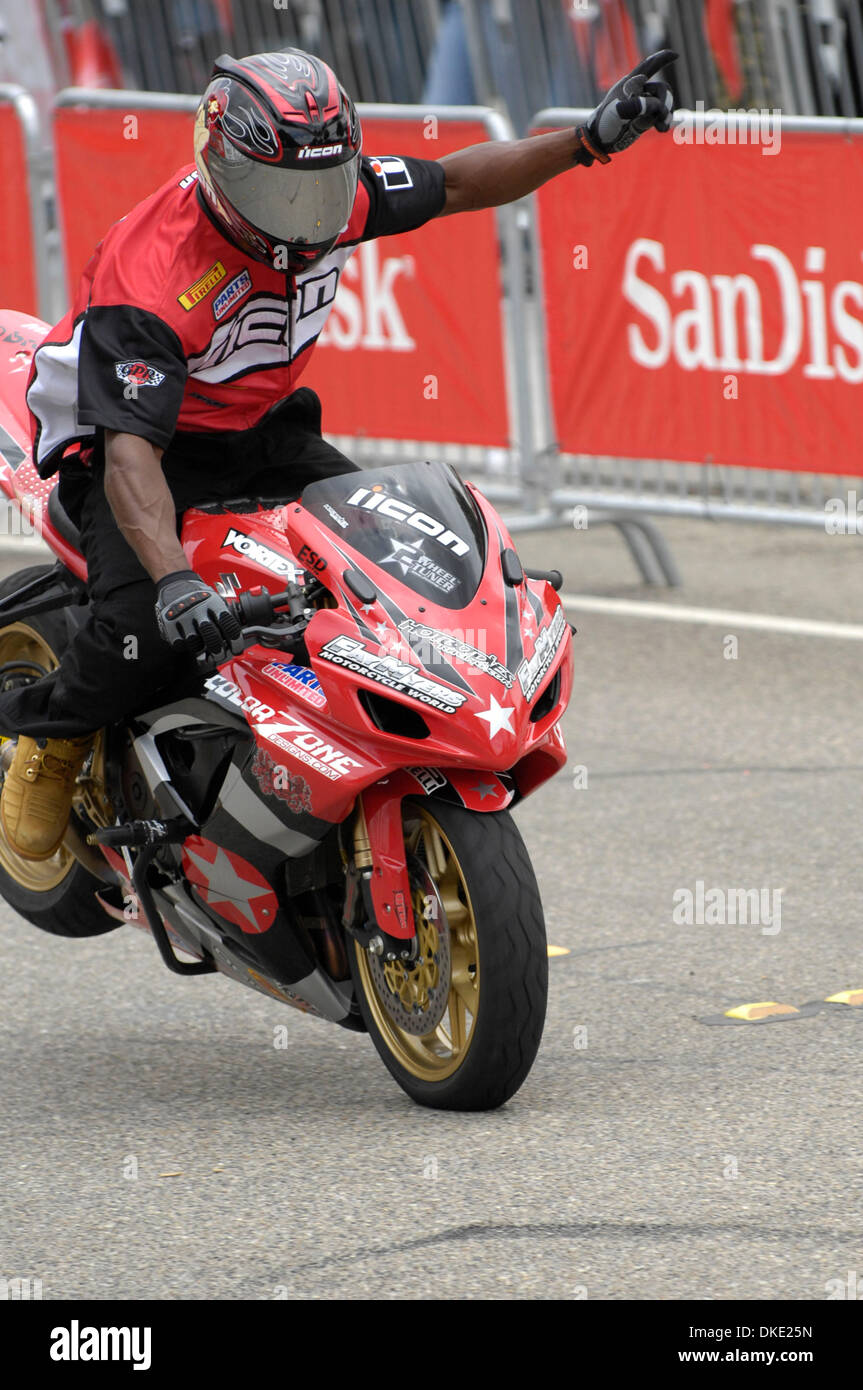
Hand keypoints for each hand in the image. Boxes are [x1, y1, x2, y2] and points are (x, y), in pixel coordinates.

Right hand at [155, 570, 242, 657]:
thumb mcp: (215, 599)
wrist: (176, 583)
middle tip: (219, 654)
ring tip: (202, 646)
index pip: (228, 624)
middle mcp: (198, 609)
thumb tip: (237, 636)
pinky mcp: (169, 623)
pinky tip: (188, 641)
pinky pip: (178, 643)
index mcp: (213, 603)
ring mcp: (182, 616)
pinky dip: (185, 646)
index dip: (235, 641)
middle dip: (218, 650)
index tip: (237, 649)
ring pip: (194, 642)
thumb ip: (224, 616)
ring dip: (200, 648)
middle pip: (211, 636)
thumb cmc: (200, 596)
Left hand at [576, 49, 676, 164]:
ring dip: (668, 113)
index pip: (648, 67)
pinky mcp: (646, 118)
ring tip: (662, 127)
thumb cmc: (604, 123)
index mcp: (630, 84)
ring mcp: (643, 105)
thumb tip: (655, 106)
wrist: (598, 141)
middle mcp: (639, 92)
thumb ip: (636, 106)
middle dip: (666, 101)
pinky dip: (665, 121)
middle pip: (662, 88)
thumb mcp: (616, 113)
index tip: (675, 55)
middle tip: (661, 116)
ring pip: (665, 102)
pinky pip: (662, 115)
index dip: (661, 59)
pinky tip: (662, 128)